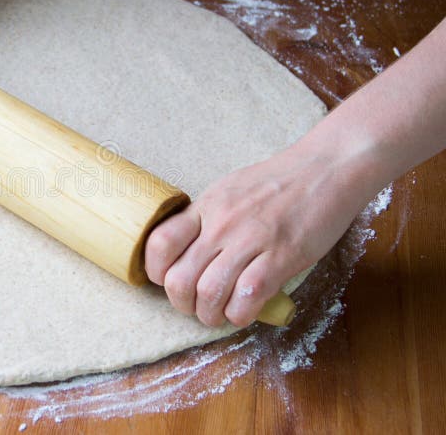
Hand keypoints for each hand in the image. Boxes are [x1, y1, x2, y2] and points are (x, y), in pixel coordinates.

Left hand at [145, 147, 370, 326]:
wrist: (327, 167)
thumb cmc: (279, 182)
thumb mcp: (231, 191)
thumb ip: (208, 220)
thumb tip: (189, 253)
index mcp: (206, 206)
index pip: (159, 243)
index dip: (156, 272)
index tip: (169, 281)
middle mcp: (222, 223)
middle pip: (179, 279)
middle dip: (182, 304)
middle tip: (197, 306)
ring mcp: (251, 240)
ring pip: (209, 294)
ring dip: (211, 315)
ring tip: (220, 314)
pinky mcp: (282, 256)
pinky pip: (248, 298)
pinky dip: (241, 314)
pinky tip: (246, 312)